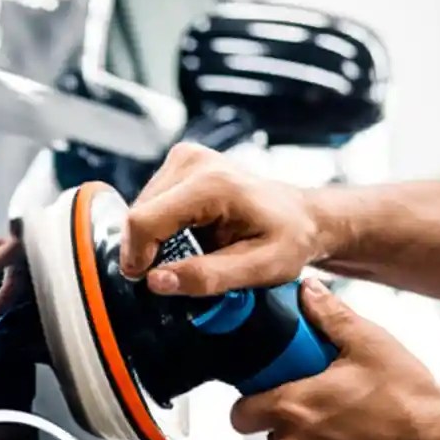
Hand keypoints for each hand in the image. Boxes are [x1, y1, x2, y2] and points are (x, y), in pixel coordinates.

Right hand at [120, 142, 322, 295]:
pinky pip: (149, 204)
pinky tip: (188, 235)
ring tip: (192, 250)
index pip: (144, 221)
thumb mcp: (261, 269)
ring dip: (155, 239)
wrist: (302, 215)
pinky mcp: (180, 162)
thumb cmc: (289, 239)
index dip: (137, 258)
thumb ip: (208, 277)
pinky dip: (160, 227)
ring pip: (139, 210)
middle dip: (149, 250)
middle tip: (182, 269)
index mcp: (212, 184)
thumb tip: (156, 281)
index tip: (151, 282)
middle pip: (138, 215)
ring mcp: (184, 157)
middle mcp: (192, 161)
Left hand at [229, 279, 439, 439]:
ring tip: (346, 431)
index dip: (252, 403)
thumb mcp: (370, 345)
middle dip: (290, 419)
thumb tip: (308, 292)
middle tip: (324, 407)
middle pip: (271, 431)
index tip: (268, 395)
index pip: (241, 412)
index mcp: (293, 405)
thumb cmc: (411, 404)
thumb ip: (330, 316)